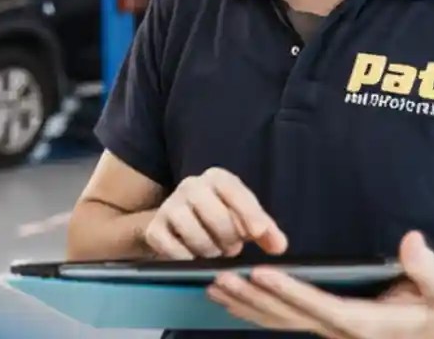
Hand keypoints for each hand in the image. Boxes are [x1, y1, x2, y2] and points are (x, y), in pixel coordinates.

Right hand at [142, 168, 287, 259]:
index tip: (257, 234)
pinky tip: (193, 256)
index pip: (235, 192)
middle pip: (216, 216)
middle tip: (232, 248)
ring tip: (215, 251)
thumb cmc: (220, 217)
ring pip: (193, 233)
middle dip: (229, 239)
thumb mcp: (245, 217)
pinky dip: (186, 257)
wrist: (179, 221)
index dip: (248, 214)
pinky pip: (171, 247)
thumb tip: (279, 246)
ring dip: (209, 250)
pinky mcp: (154, 227)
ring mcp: (170, 205)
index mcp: (217, 178)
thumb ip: (265, 231)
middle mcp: (191, 185)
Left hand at [207, 232, 433, 337]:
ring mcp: (326, 333)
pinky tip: (228, 300)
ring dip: (244, 305)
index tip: (260, 272)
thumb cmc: (432, 305)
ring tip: (212, 286)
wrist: (430, 333)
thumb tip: (411, 241)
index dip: (289, 290)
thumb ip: (426, 267)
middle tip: (219, 278)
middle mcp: (339, 332)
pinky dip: (252, 311)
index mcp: (364, 322)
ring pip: (278, 322)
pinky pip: (280, 322)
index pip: (320, 306)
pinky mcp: (319, 327)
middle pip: (288, 317)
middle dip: (252, 297)